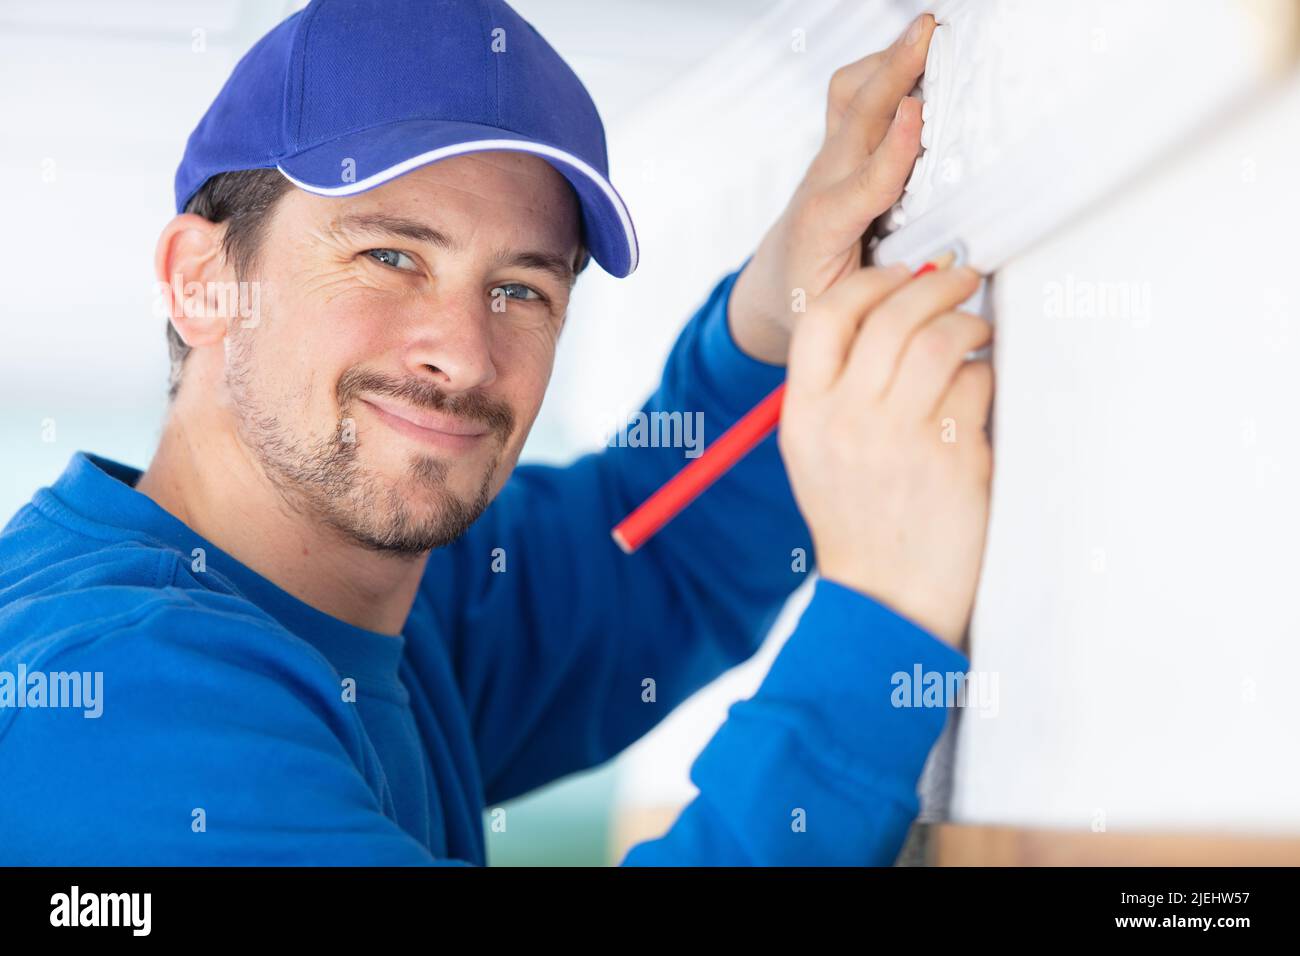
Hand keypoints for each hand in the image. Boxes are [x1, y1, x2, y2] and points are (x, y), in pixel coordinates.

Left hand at [727, 13, 935, 364]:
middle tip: (930, 36)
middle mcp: (824, 185)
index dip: (892, 150)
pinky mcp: (838, 148)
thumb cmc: (815, 302)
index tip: (916, 114)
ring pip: (849, 97)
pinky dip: (882, 68)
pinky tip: (913, 52)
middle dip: (893, 74)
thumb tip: (934, 283)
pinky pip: (854, 97)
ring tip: (926, 33)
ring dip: (885, 62)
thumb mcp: (846, 314)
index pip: (865, 184)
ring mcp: (828, 161)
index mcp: (826, 230)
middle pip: (857, 118)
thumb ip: (882, 298)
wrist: (776, 285)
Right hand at [778, 264, 991, 647]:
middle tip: (959, 280)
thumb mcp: (814, 450)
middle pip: (892, 315)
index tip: (900, 274)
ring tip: (977, 329)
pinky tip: (979, 387)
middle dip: (935, 285)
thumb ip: (833, 385)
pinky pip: (977, 384)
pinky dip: (985, 375)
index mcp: (805, 413)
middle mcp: (847, 420)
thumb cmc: (856, 518)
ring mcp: (900, 438)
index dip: (868, 282)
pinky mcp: (952, 456)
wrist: (886, 594)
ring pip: (941, 340)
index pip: (825, 315)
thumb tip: (890, 307)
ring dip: (968, 322)